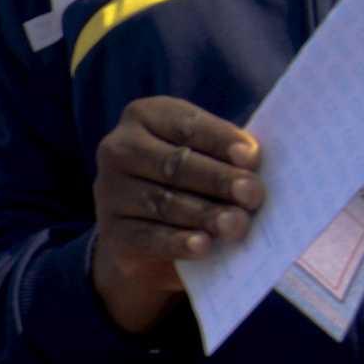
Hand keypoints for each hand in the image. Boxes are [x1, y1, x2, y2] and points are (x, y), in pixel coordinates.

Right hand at [89, 97, 265, 334]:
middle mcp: (118, 149)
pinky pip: (147, 237)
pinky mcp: (111, 233)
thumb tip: (254, 166)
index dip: (221, 141)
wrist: (149, 232)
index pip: (187, 126)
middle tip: (253, 195)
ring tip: (237, 225)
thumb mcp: (206, 157)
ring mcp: (109, 191)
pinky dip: (177, 243)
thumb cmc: (191, 182)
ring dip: (204, 214)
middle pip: (175, 164)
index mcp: (145, 116)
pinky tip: (203, 246)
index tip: (251, 158)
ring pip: (163, 202)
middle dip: (218, 180)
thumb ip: (228, 156)